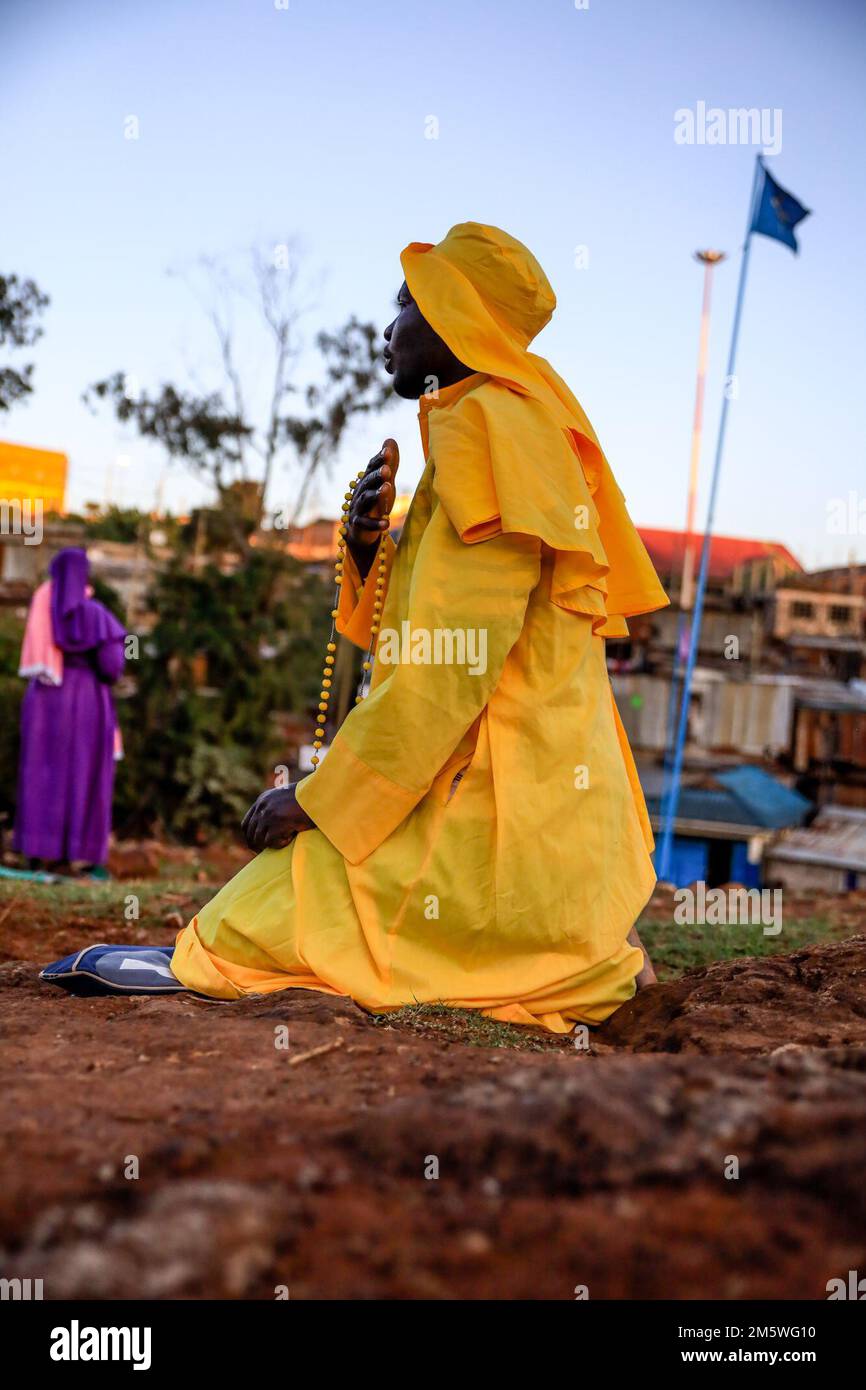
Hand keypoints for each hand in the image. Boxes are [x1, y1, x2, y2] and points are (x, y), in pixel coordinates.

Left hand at [241, 785, 314, 852]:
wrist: (320, 796)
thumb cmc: (309, 800)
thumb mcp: (287, 801)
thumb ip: (276, 810)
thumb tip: (269, 829)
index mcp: (263, 800)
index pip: (246, 824)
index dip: (251, 837)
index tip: (258, 846)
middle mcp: (263, 806)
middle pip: (250, 834)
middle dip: (258, 845)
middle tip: (267, 852)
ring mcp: (268, 814)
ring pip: (260, 839)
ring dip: (272, 843)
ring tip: (287, 839)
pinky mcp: (277, 822)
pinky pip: (271, 842)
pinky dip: (280, 844)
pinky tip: (291, 838)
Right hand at [346, 439, 399, 553]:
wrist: (360, 529)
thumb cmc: (374, 502)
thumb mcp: (383, 482)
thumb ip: (389, 464)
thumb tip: (390, 439)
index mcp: (367, 481)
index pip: (371, 468)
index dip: (379, 459)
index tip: (389, 451)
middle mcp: (360, 493)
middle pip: (367, 482)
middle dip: (377, 475)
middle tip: (388, 469)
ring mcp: (358, 509)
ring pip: (365, 500)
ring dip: (376, 494)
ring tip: (387, 488)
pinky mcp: (358, 525)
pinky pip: (366, 524)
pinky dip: (375, 524)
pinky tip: (386, 524)